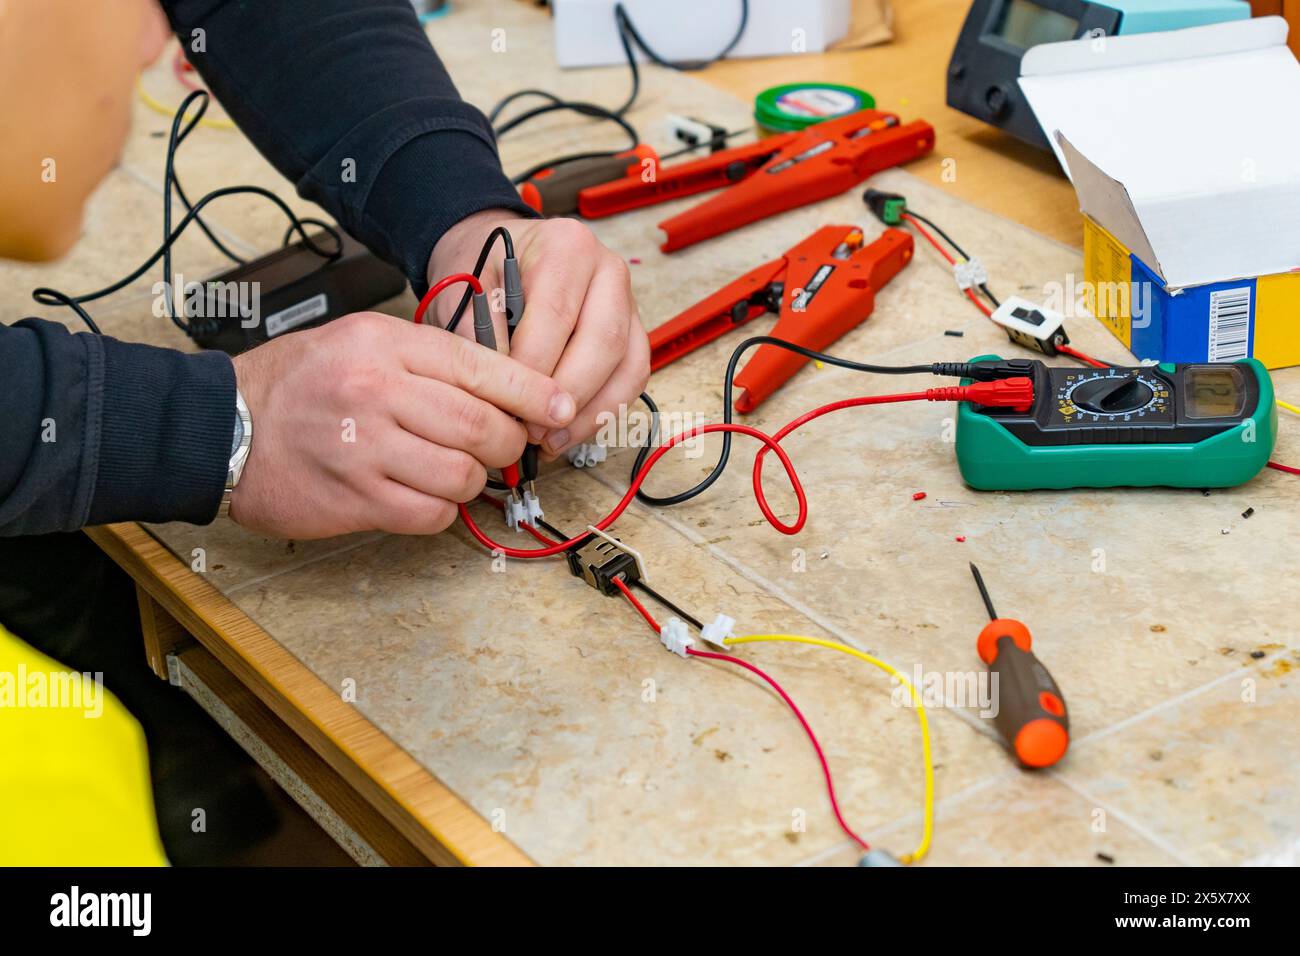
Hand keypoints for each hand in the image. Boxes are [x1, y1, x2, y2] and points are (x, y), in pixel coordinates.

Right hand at [229, 312, 575, 537]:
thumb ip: (432, 358)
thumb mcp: (365, 341)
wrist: (223, 426)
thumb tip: (508, 388)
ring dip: (473, 479)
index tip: (562, 406)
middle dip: (508, 443)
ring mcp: (364, 447)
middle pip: (484, 426)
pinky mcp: (355, 498)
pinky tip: (421, 493)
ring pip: (463, 474)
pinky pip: (430, 513)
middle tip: (502, 446)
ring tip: (452, 468)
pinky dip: (439, 509)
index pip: (485, 366)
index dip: (535, 392)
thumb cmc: (299, 382)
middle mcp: (378, 391)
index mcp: (387, 343)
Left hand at [428, 210, 649, 458]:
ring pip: (628, 367)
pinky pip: (631, 381)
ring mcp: (627, 304)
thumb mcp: (464, 289)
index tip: (507, 404)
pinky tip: (566, 434)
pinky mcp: (632, 335)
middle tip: (530, 430)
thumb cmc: (481, 272)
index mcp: (566, 247)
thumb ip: (480, 333)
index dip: (533, 368)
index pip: (558, 315)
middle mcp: (608, 271)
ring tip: (549, 441)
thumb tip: (502, 389)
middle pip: (604, 343)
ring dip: (590, 414)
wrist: (496, 259)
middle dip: (567, 397)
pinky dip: (602, 414)